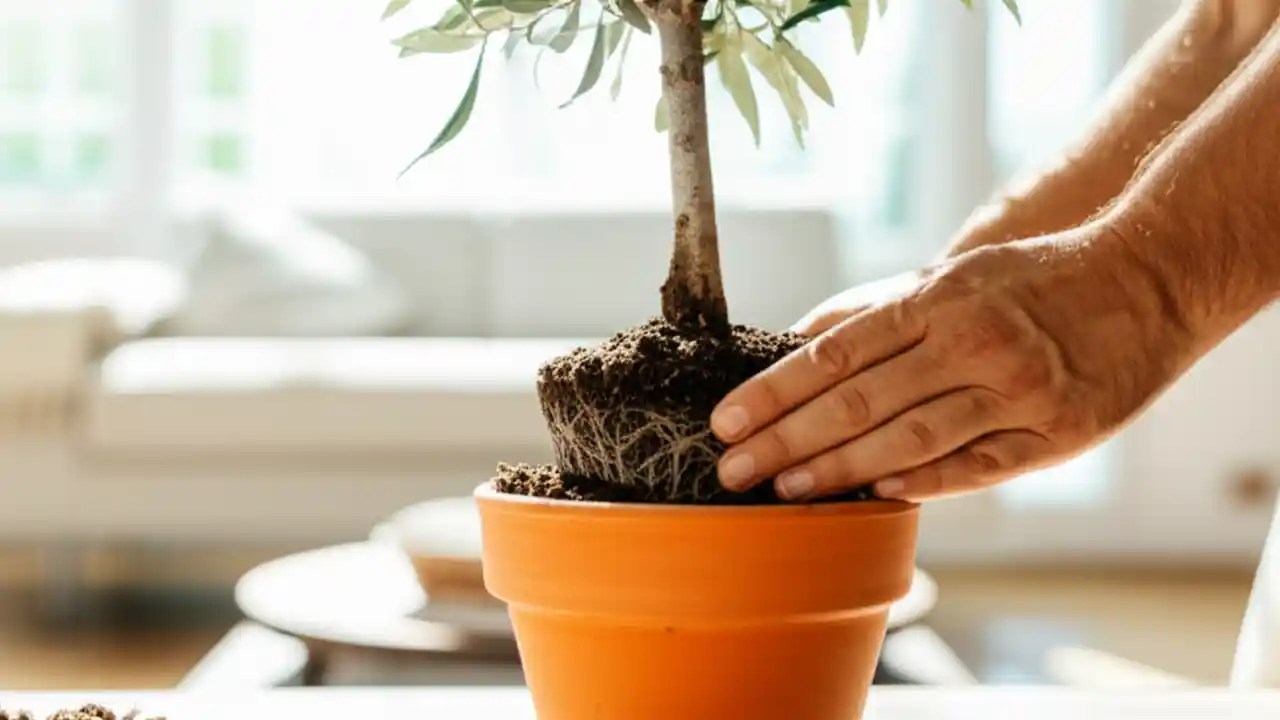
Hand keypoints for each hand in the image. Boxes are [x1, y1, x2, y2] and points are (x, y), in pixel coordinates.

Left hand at [712, 226, 1191, 501]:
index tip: (726, 422)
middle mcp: (971, 344)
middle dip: (785, 441)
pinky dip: (923, 483)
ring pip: (908, 441)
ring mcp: (1015, 391)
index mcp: (936, 299)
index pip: (834, 355)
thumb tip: (793, 340)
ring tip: (784, 489)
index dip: (773, 393)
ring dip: (838, 470)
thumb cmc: (1025, 281)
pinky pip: (975, 467)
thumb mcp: (946, 274)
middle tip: (732, 471)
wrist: (1139, 282)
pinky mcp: (1053, 434)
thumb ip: (870, 311)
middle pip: (858, 404)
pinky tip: (876, 494)